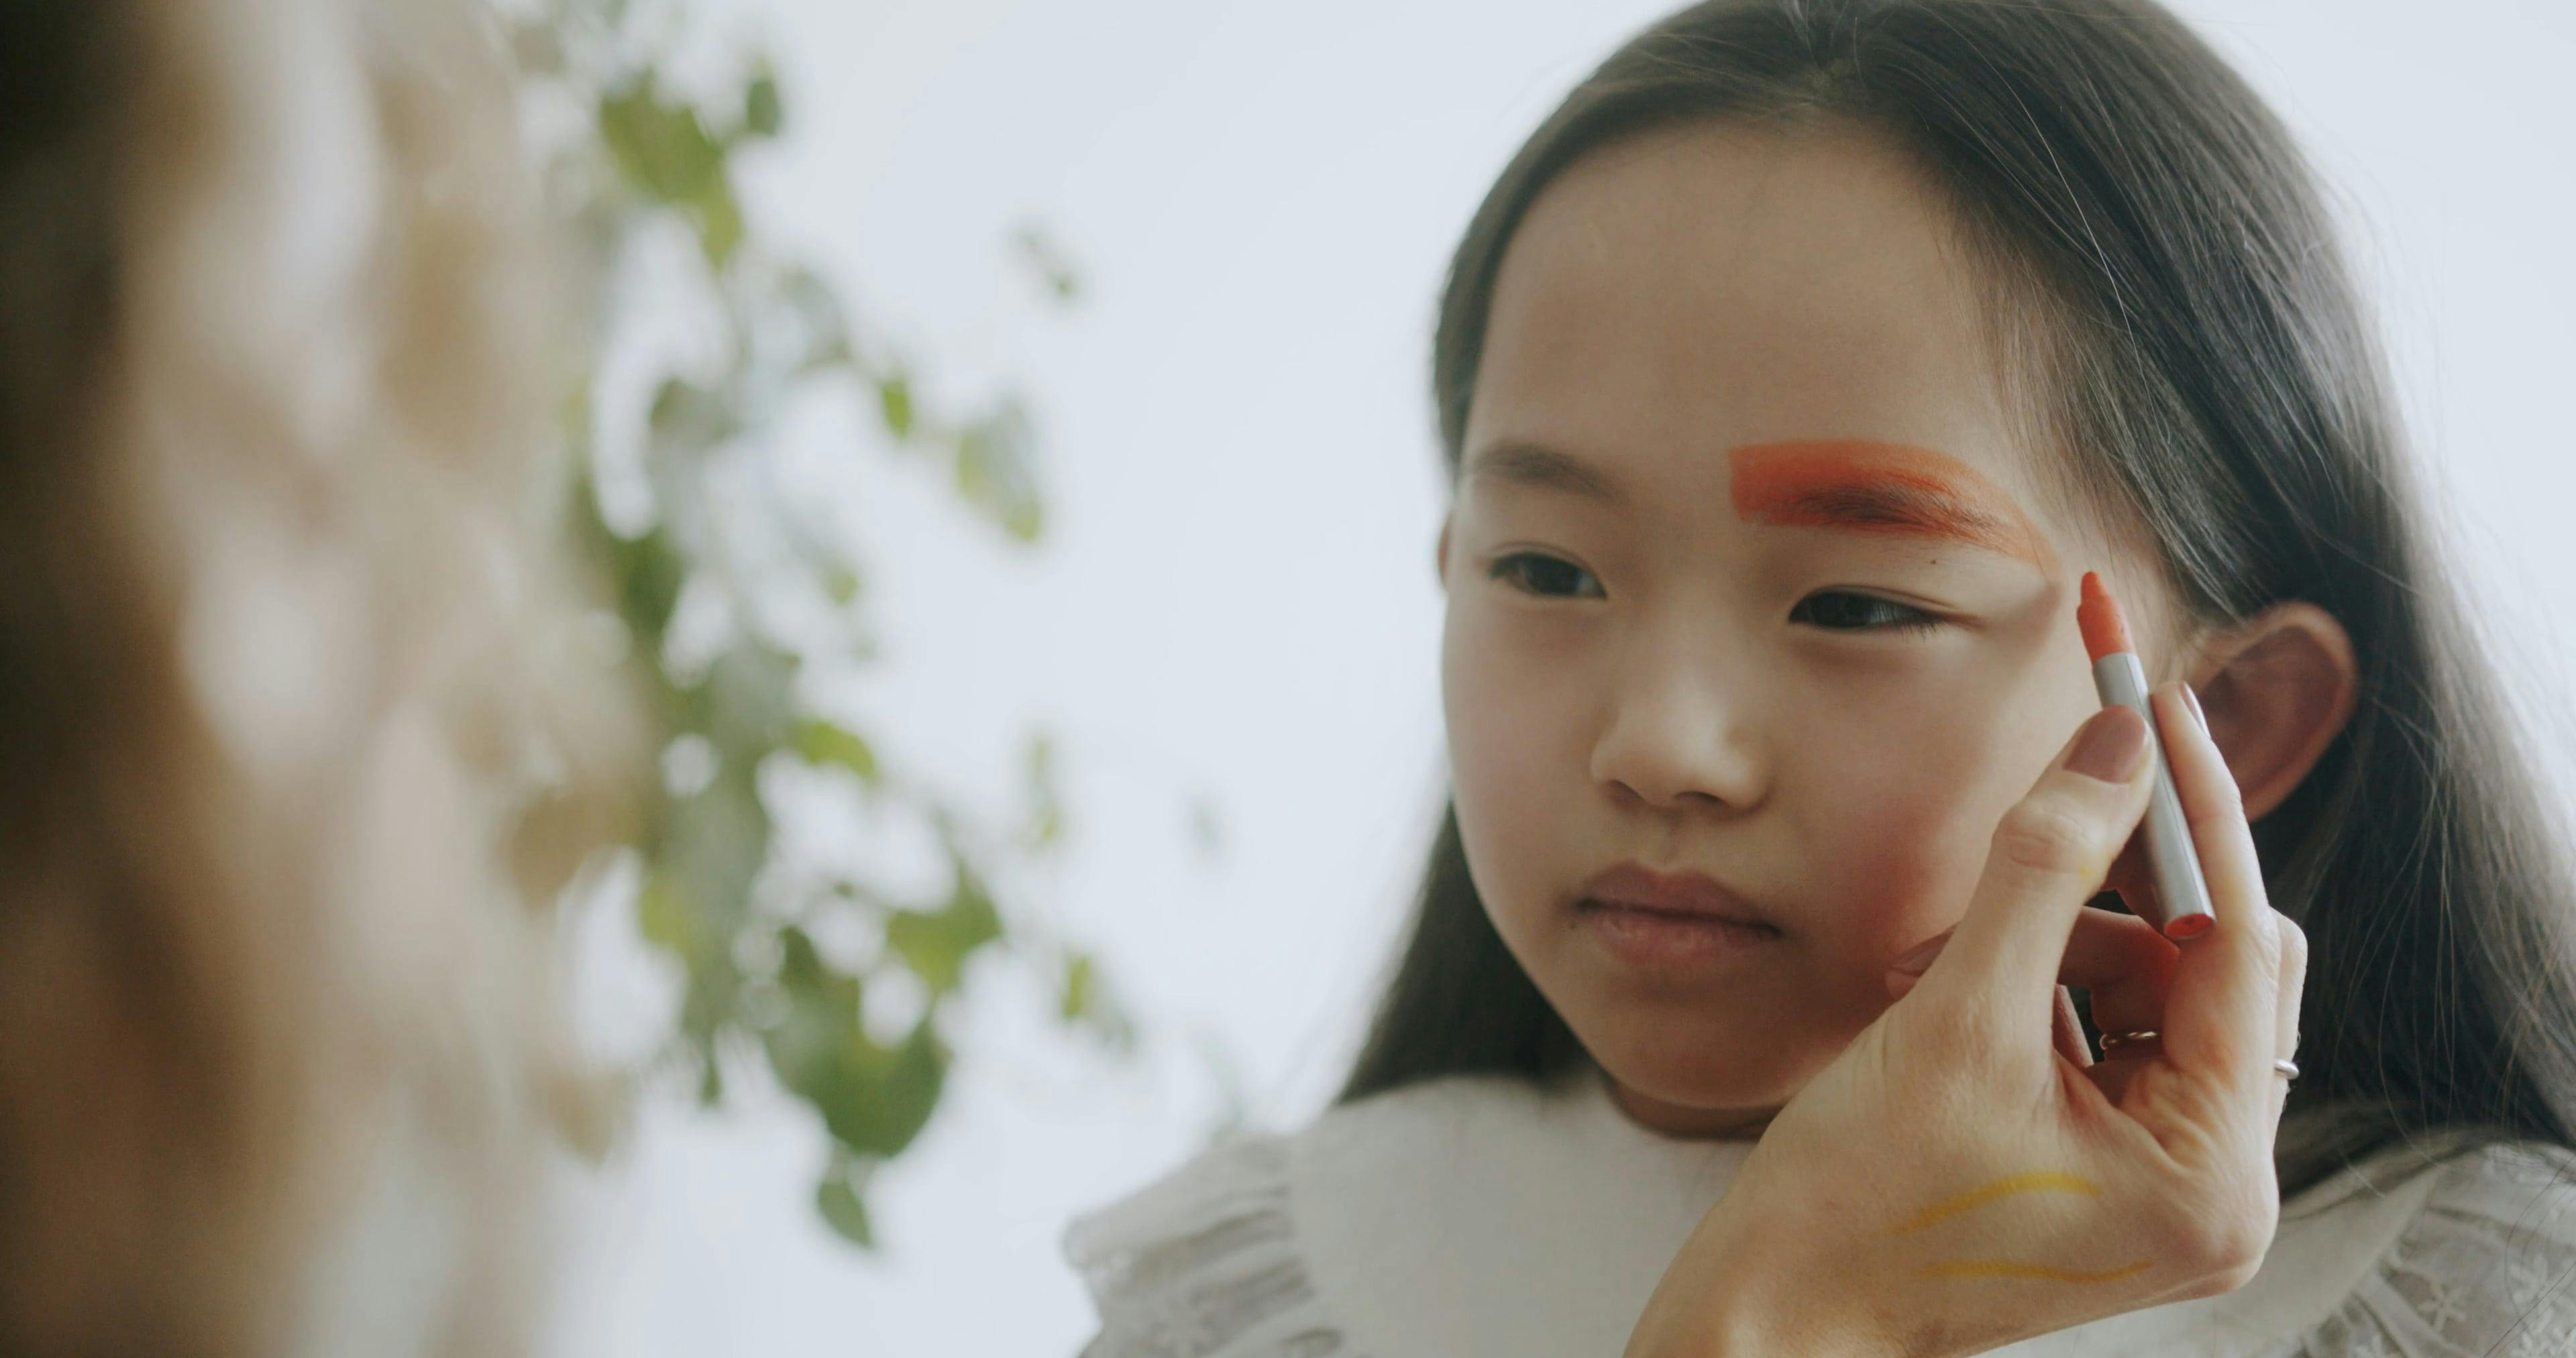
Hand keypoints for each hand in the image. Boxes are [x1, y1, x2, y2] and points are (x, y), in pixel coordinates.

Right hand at [1624, 684, 2307, 1357]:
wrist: (1782, 1307)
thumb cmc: (1858, 1200)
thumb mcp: (1956, 1014)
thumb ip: (2046, 868)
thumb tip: (2114, 746)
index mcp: (2210, 1176)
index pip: (2237, 947)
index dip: (2191, 814)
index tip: (2152, 704)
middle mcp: (2216, 1191)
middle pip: (2207, 970)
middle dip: (2100, 902)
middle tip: (2022, 843)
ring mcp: (2166, 1188)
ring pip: (2147, 994)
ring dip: (2042, 950)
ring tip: (1925, 975)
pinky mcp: (2115, 1176)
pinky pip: (2107, 1039)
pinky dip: (2029, 997)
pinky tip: (1938, 1003)